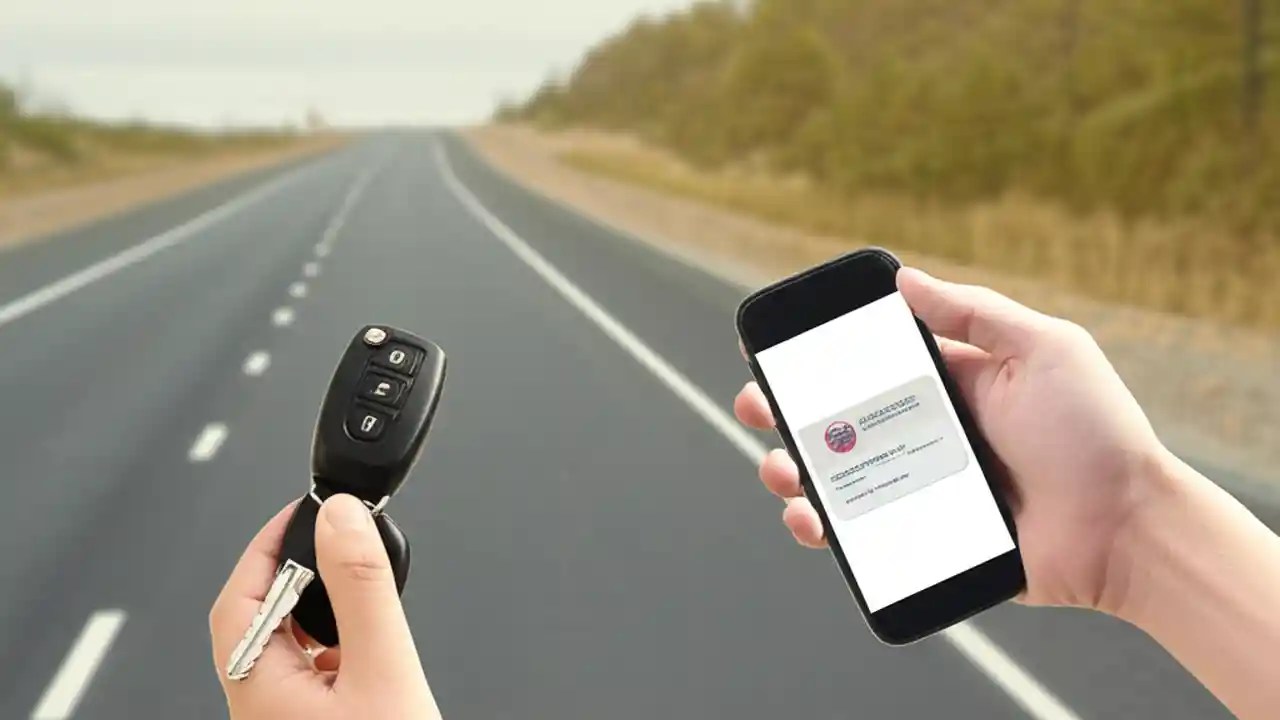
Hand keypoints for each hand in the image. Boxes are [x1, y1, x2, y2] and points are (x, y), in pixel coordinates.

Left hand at [210, 495, 440, 718]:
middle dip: (296, 569)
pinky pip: (308, 670)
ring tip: (354, 582)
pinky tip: (365, 642)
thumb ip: (360, 590)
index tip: (307, 512)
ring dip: (316, 606)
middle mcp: (260, 705)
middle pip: (260, 616)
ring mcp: (283, 717)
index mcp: (257, 688)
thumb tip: (341, 519)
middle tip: (333, 537)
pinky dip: (333, 640)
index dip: (269, 544)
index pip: (240, 597)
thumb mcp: (383, 668)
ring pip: (285, 643)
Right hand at [735, 267, 1172, 611]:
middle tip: (756, 403)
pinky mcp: (924, 538)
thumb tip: (904, 278)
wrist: (1127, 531)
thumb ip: (974, 313)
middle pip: (840, 420)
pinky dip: (823, 527)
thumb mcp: (1044, 350)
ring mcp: (923, 489)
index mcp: (951, 385)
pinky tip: (810, 518)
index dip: (820, 357)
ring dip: (791, 467)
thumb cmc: (1095, 434)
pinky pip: (861, 533)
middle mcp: (929, 435)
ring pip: (838, 477)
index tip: (776, 350)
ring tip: (779, 465)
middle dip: (785, 409)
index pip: (871, 364)